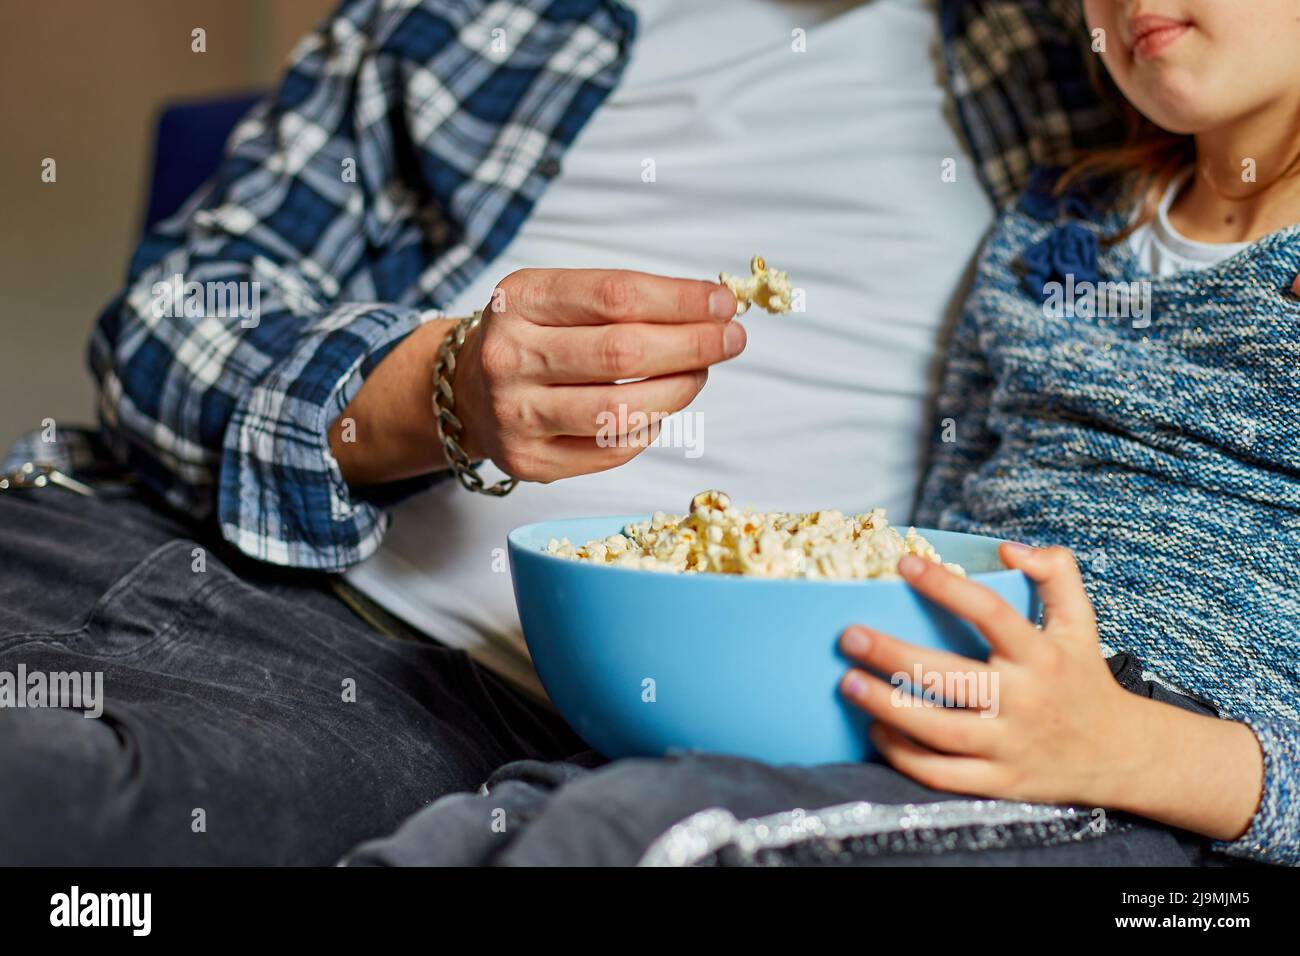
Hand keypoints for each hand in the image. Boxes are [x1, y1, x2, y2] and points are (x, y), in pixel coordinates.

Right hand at [328, 269, 740, 485]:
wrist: (465, 391)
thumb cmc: (533, 336)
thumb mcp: (560, 297)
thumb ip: (626, 300)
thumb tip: (714, 310)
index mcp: (519, 300)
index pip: (614, 296)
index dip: (679, 300)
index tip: (723, 302)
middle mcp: (508, 358)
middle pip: (622, 354)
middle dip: (693, 345)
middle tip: (732, 340)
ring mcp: (516, 416)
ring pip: (622, 410)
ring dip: (680, 390)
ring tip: (700, 372)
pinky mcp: (531, 463)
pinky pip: (614, 449)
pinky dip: (650, 426)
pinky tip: (657, 407)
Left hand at [838, 544, 1264, 839]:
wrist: (1120, 756)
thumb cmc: (1084, 679)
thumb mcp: (1081, 622)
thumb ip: (1056, 573)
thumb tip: (1008, 548)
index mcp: (1042, 655)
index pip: (990, 613)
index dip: (945, 587)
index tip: (903, 564)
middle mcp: (1025, 701)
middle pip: (950, 678)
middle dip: (892, 655)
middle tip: (848, 636)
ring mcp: (1010, 746)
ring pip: (938, 731)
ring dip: (887, 707)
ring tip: (847, 682)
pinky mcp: (999, 782)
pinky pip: (942, 774)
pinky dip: (903, 756)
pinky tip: (876, 730)